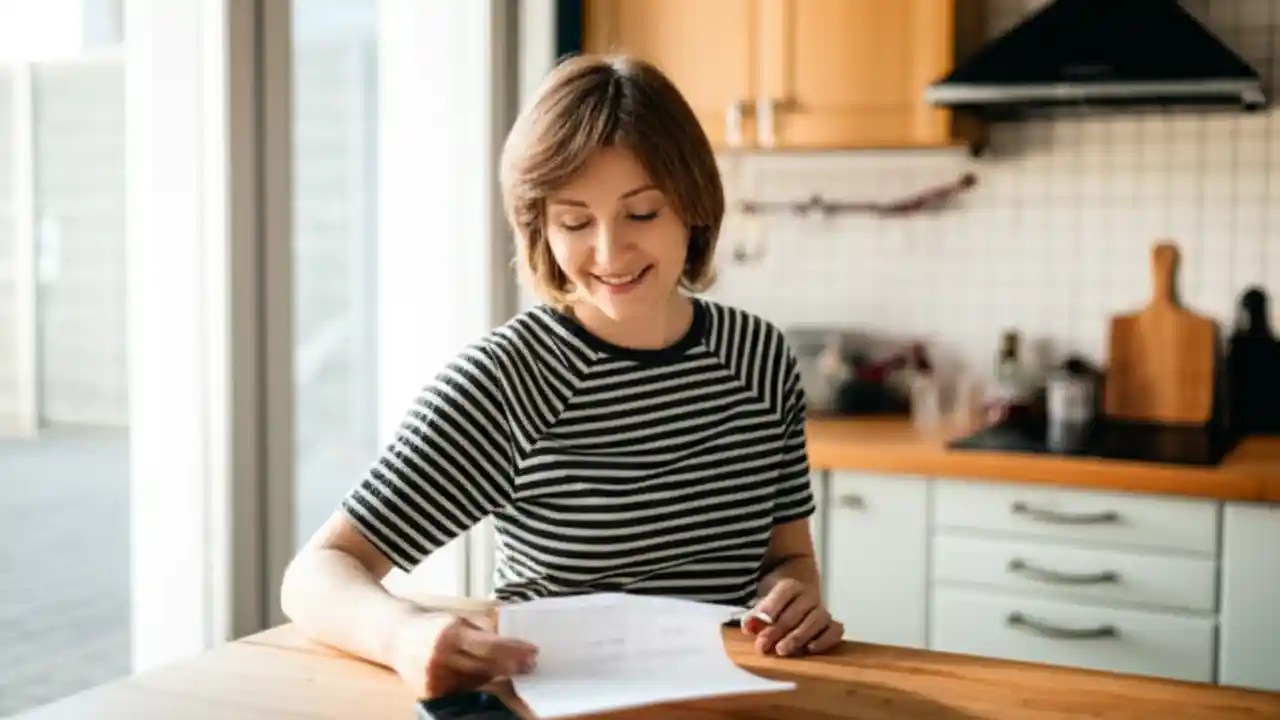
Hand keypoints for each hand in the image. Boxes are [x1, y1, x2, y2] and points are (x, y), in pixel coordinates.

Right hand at [392, 610, 538, 697]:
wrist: (395, 638)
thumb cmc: (433, 626)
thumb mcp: (458, 620)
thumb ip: (483, 630)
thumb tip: (514, 640)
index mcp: (449, 634)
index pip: (489, 645)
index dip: (513, 650)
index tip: (533, 650)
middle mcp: (441, 658)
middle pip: (486, 667)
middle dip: (512, 666)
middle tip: (531, 664)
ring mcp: (435, 678)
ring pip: (477, 681)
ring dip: (495, 674)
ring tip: (508, 666)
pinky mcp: (431, 693)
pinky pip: (463, 690)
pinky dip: (476, 682)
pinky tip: (481, 673)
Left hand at [742, 579, 842, 656]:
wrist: (799, 596)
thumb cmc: (776, 603)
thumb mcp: (762, 601)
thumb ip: (755, 614)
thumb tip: (749, 627)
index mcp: (791, 585)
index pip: (784, 592)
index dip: (771, 606)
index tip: (761, 621)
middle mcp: (809, 596)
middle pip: (796, 611)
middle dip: (778, 630)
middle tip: (763, 645)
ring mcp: (822, 610)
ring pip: (816, 620)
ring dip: (798, 636)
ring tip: (782, 650)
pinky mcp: (832, 625)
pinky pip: (835, 631)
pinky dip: (825, 640)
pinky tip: (810, 649)